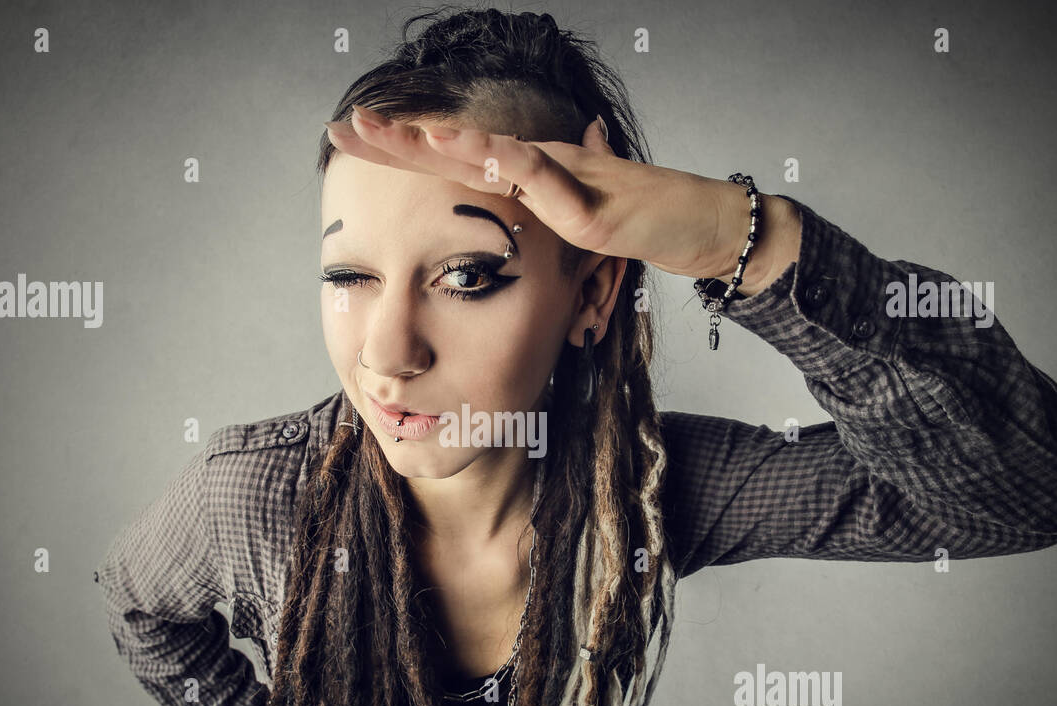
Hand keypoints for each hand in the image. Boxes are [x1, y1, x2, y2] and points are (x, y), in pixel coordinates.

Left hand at [324, 104, 764, 280]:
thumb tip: (517, 188)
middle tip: (347, 126)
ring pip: (504, 156)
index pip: (456, 163)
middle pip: (463, 150)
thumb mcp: (578, 225)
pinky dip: (523, 171)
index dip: (404, 150)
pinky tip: (489, 160)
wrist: (709, 228)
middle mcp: (544, 169)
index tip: (351, 139)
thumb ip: (543, 209)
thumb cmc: (648, 222)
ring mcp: (572, 185)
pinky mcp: (599, 212)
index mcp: (530, 179)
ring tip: (405, 134)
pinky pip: (558, 187)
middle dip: (402, 140)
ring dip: (452, 145)